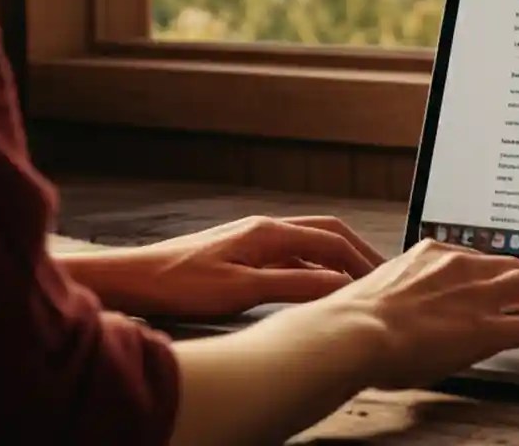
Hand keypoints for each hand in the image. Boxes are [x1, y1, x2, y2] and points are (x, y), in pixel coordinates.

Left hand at [58, 216, 384, 316]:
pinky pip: (291, 255)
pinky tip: (315, 286)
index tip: (384, 279)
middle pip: (327, 233)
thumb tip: (337, 286)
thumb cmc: (179, 284)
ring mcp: (253, 238)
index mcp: (269, 233)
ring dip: (336, 259)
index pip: (333, 241)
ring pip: (309, 243)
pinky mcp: (242, 251)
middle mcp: (265, 228)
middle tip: (381, 275)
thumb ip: (293, 286)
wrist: (135, 279)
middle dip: (357, 252)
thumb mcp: (241, 290)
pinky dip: (313, 267)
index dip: (362, 260)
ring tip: (356, 281)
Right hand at [273, 238, 518, 389]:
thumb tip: (405, 311)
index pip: (478, 258)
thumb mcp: (382, 294)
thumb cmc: (353, 322)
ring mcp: (477, 295)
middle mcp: (460, 265)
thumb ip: (404, 295)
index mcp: (431, 254)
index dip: (496, 274)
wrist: (351, 334)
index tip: (500, 284)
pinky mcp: (488, 328)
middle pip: (512, 265)